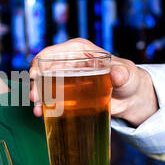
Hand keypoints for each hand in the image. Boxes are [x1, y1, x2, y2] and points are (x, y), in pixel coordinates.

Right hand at [27, 38, 158, 125]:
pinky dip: (45, 106)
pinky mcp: (67, 94)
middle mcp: (68, 62)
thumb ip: (122, 73)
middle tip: (35, 98)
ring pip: (44, 85)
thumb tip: (117, 74)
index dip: (39, 62)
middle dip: (35, 83)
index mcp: (79, 50)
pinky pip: (51, 98)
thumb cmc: (129, 79)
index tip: (34, 75)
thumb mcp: (126, 74)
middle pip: (43, 70)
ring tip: (38, 111)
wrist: (130, 98)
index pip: (52, 52)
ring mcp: (65, 79)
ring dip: (37, 97)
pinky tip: (43, 115)